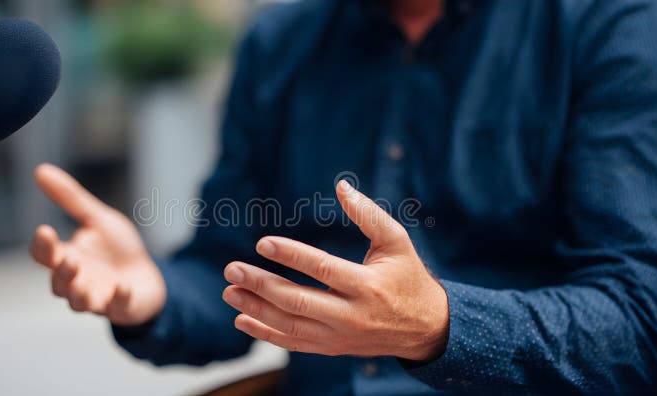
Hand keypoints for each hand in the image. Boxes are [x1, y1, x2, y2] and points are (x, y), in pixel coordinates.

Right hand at [30, 163, 165, 325]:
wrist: (145, 276)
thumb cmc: (115, 249)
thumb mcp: (97, 219)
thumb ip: (71, 199)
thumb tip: (40, 169)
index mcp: (66, 258)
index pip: (44, 256)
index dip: (42, 245)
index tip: (44, 230)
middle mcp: (76, 282)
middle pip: (58, 284)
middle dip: (61, 273)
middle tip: (68, 259)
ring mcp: (97, 298)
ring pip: (78, 303)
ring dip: (78, 293)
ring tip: (82, 279)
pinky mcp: (121, 308)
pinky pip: (117, 308)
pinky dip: (118, 299)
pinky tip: (122, 287)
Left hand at [222, 180, 449, 360]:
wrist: (426, 329)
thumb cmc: (408, 277)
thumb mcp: (397, 241)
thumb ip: (369, 214)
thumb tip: (341, 186)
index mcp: (368, 285)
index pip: (322, 269)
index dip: (291, 255)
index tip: (262, 243)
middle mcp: (352, 315)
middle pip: (298, 301)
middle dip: (261, 284)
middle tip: (232, 268)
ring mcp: (341, 336)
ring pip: (291, 325)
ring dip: (256, 310)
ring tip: (230, 291)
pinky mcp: (333, 348)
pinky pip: (294, 343)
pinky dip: (266, 334)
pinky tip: (242, 320)